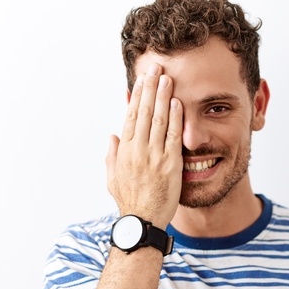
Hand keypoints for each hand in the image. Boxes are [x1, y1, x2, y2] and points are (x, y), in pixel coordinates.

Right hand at [106, 62, 182, 228]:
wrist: (142, 221)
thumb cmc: (130, 202)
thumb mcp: (113, 178)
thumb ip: (112, 156)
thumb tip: (112, 136)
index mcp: (124, 151)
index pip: (130, 115)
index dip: (137, 95)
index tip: (142, 79)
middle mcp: (137, 150)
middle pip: (143, 111)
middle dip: (149, 87)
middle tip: (156, 67)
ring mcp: (153, 156)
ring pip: (157, 119)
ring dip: (162, 96)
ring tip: (166, 77)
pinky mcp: (169, 165)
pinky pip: (172, 136)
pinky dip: (174, 118)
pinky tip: (177, 102)